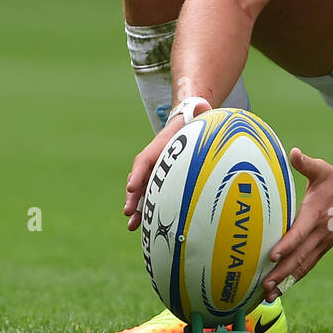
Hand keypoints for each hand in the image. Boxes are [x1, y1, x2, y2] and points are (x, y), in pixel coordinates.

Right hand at [122, 99, 209, 231]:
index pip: (144, 160)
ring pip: (141, 191)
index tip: (131, 186)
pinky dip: (145, 211)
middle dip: (132, 196)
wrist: (189, 124)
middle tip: (128, 211)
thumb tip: (205, 106)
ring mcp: (155, 172)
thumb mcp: (197, 117)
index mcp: (159, 146)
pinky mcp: (161, 181)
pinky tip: (143, 226)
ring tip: (132, 225)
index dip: (138, 174)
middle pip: (138, 180)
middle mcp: (153, 161)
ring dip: (136, 208)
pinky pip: (150, 196)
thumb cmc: (194, 123)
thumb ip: (199, 112)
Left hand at [262, 148, 332, 301]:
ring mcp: (322, 244)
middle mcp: (319, 234)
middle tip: (263, 285)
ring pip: (303, 266)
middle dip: (281, 272)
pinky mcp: (323, 248)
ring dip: (286, 281)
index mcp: (315, 215)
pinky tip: (281, 289)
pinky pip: (307, 266)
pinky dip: (294, 278)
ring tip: (268, 295)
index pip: (300, 232)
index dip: (287, 245)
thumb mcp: (322, 169)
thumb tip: (293, 152)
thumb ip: (305, 163)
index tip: (272, 255)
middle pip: (299, 257)